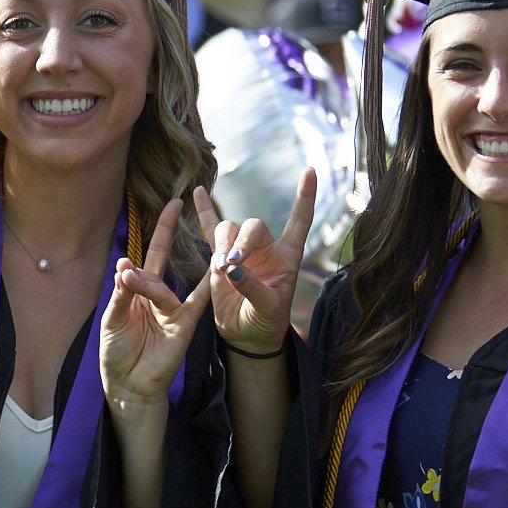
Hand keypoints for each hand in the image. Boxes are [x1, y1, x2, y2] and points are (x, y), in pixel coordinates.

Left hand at [100, 197, 211, 423]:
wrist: (128, 385)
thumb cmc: (117, 353)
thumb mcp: (112, 321)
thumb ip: (121, 294)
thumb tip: (126, 265)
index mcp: (140, 291)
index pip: (152, 255)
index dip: (161, 230)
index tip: (173, 203)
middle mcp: (158, 296)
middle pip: (161, 259)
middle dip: (167, 231)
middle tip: (173, 205)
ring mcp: (172, 310)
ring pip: (161, 287)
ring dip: (144, 282)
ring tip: (127, 278)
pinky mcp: (183, 326)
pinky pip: (196, 303)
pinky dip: (205, 287)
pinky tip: (214, 269)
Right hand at [192, 168, 314, 358]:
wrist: (248, 335)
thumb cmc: (265, 323)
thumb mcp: (268, 310)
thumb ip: (254, 289)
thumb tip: (233, 270)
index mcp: (287, 257)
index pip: (299, 221)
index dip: (305, 197)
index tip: (310, 171)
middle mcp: (265, 249)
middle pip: (252, 226)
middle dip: (241, 242)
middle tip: (231, 265)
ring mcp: (242, 251)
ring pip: (229, 229)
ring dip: (222, 245)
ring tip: (220, 270)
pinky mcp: (220, 258)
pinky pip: (210, 229)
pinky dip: (204, 211)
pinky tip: (197, 191)